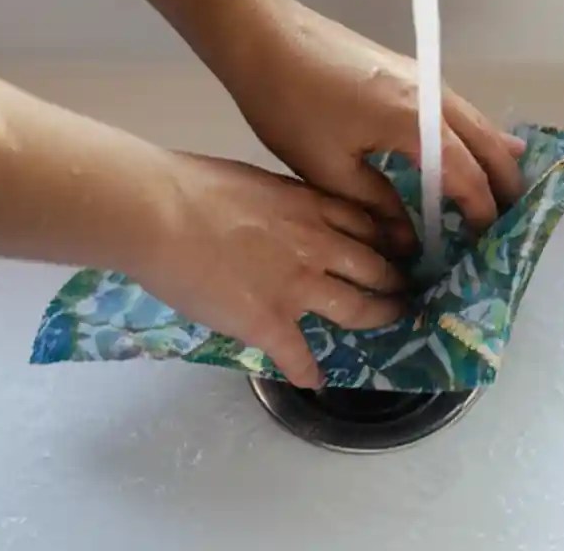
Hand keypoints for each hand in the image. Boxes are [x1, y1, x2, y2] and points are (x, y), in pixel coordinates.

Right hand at [135, 154, 405, 387]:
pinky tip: (314, 380)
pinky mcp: (270, 323)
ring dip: (378, 318)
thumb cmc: (192, 186)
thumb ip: (279, 204)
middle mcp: (318, 246)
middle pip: (376, 267)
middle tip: (403, 292)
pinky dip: (310, 372)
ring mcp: (298, 287)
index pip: (366, 224)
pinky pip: (300, 357)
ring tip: (388, 324)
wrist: (159, 212)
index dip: (386, 240)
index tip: (395, 249)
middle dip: (395, 282)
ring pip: (358, 308)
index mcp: (311, 206)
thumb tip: (276, 217)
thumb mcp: (256, 182)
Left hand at [215, 1, 526, 243]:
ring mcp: (424, 78)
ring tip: (502, 194)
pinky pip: (458, 109)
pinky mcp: (410, 71)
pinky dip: (475, 135)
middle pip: (488, 144)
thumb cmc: (290, 106)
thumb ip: (376, 206)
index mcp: (416, 123)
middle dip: (503, 184)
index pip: (467, 177)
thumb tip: (408, 242)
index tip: (484, 245)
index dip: (480, 213)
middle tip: (509, 223)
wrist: (263, 37)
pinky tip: (476, 148)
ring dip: (493, 157)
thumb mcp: (328, 169)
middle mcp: (433, 96)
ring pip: (478, 122)